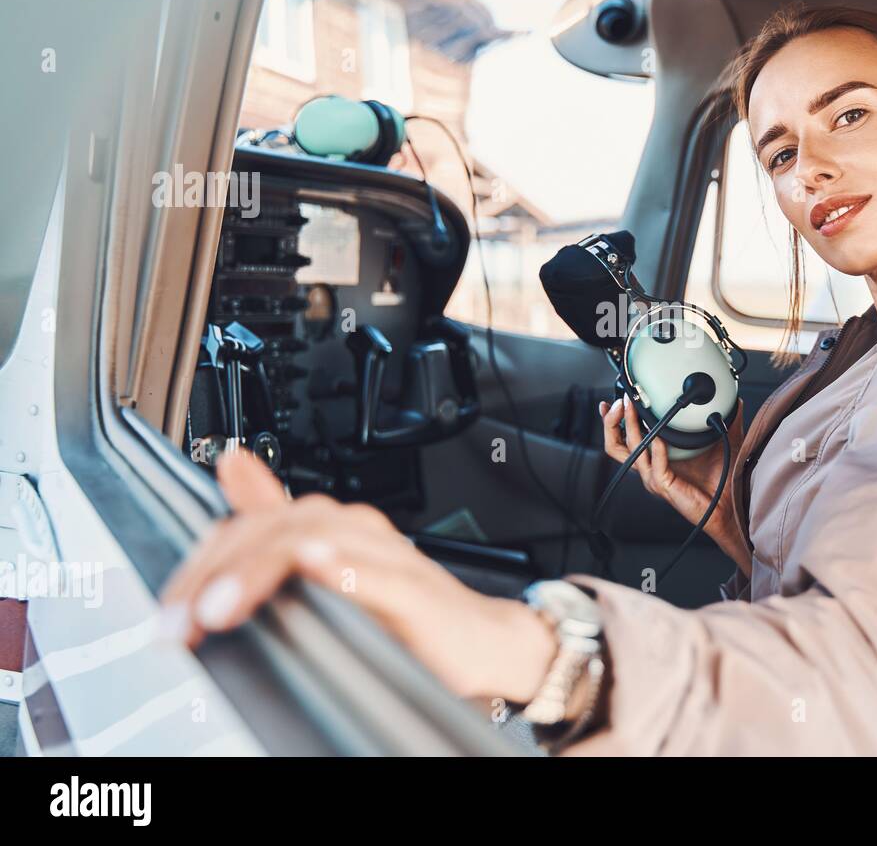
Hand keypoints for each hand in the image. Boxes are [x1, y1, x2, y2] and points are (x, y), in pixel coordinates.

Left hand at [159, 451, 557, 703]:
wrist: (482, 639)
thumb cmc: (406, 610)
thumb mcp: (329, 562)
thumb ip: (276, 516)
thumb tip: (231, 464)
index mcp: (329, 523)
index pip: (249, 526)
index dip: (201, 565)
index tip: (168, 616)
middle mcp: (356, 530)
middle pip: (274, 529)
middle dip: (218, 573)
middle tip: (183, 620)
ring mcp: (390, 559)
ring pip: (316, 543)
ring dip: (262, 572)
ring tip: (221, 606)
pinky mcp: (419, 595)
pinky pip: (381, 578)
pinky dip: (346, 572)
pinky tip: (318, 572)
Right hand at [599, 394, 750, 573]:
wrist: (730, 505)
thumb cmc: (722, 480)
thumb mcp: (721, 442)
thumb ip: (725, 420)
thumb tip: (734, 402)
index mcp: (656, 458)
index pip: (624, 438)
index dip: (614, 421)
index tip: (613, 401)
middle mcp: (650, 467)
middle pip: (615, 445)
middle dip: (612, 421)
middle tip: (621, 402)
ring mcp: (654, 477)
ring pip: (629, 452)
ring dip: (629, 428)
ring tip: (632, 410)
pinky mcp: (663, 486)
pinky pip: (654, 466)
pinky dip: (656, 448)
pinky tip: (659, 436)